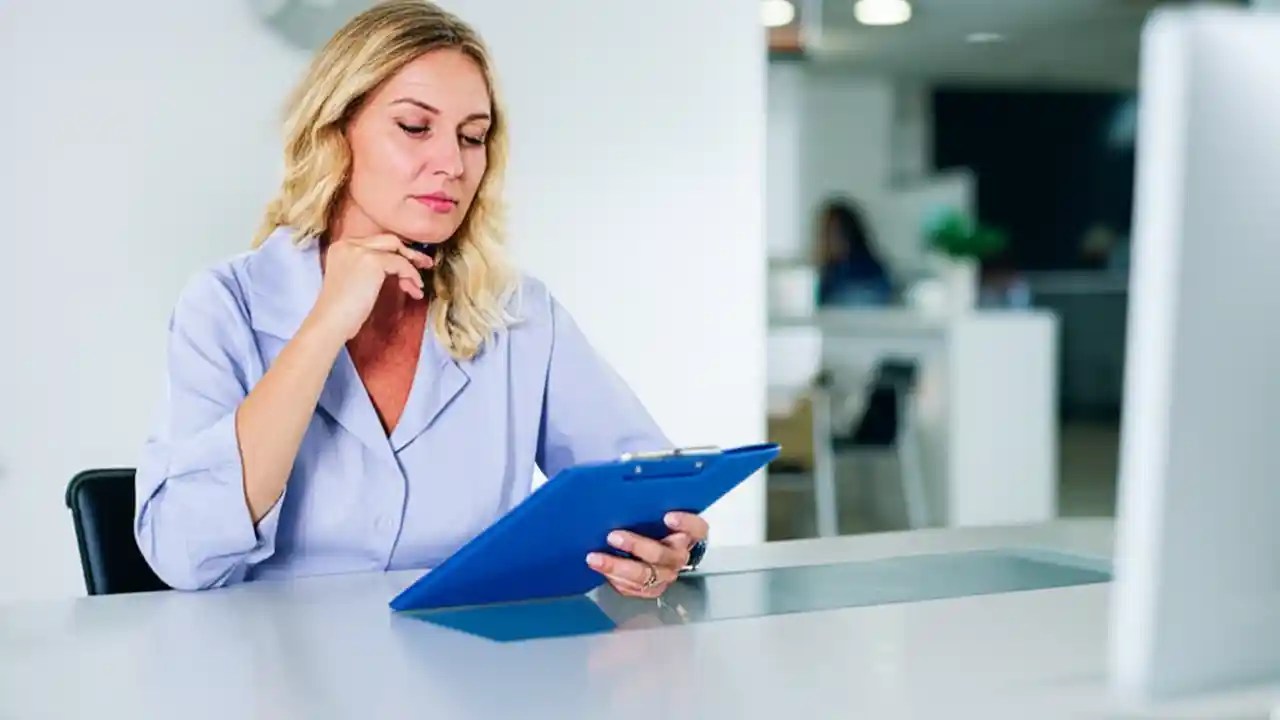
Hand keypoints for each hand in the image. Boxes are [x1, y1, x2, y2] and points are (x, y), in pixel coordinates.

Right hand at [308, 234, 434, 340]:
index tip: (411, 262)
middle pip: (388, 240)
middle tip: (425, 264)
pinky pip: (401, 264)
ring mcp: (359, 250)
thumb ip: (369, 267)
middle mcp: (349, 244)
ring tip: (418, 284)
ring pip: (396, 250)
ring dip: (411, 267)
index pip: (375, 242)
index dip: (395, 252)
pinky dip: (411, 275)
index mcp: (341, 247)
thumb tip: (398, 266)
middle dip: (409, 253)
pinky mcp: (371, 261)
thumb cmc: (343, 311)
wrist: (331, 321)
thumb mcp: (354, 280)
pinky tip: (414, 289)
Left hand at [586, 512, 708, 598]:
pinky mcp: (652, 589)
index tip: (667, 516)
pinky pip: (633, 588)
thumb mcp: (656, 513)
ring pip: (644, 575)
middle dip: (636, 546)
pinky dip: (614, 579)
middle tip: (613, 536)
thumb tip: (623, 480)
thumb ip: (650, 504)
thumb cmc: (654, 527)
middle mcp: (679, 556)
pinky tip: (600, 568)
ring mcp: (665, 575)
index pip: (697, 528)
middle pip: (662, 554)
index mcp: (688, 534)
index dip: (685, 523)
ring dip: (617, 566)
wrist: (654, 554)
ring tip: (595, 558)